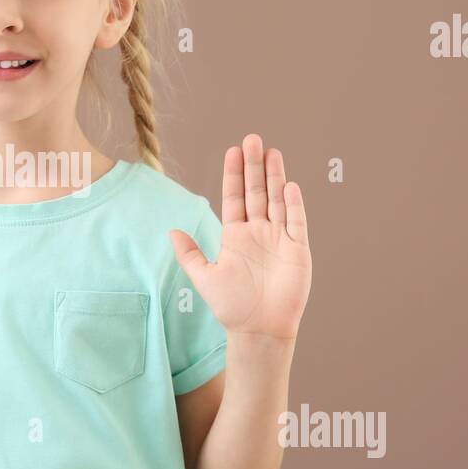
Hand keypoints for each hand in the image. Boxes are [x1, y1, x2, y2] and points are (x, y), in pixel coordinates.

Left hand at [169, 134, 312, 340]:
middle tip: (252, 139)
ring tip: (272, 151)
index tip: (233, 150)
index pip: (234, 197)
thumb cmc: (231, 306)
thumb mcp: (203, 277)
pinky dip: (293, 205)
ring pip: (277, 200)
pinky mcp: (297, 250)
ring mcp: (279, 239)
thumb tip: (171, 232)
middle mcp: (258, 232)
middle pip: (256, 192)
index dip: (233, 174)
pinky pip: (296, 223)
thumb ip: (189, 254)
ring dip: (275, 176)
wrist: (257, 330)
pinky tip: (289, 185)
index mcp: (235, 235)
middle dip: (254, 166)